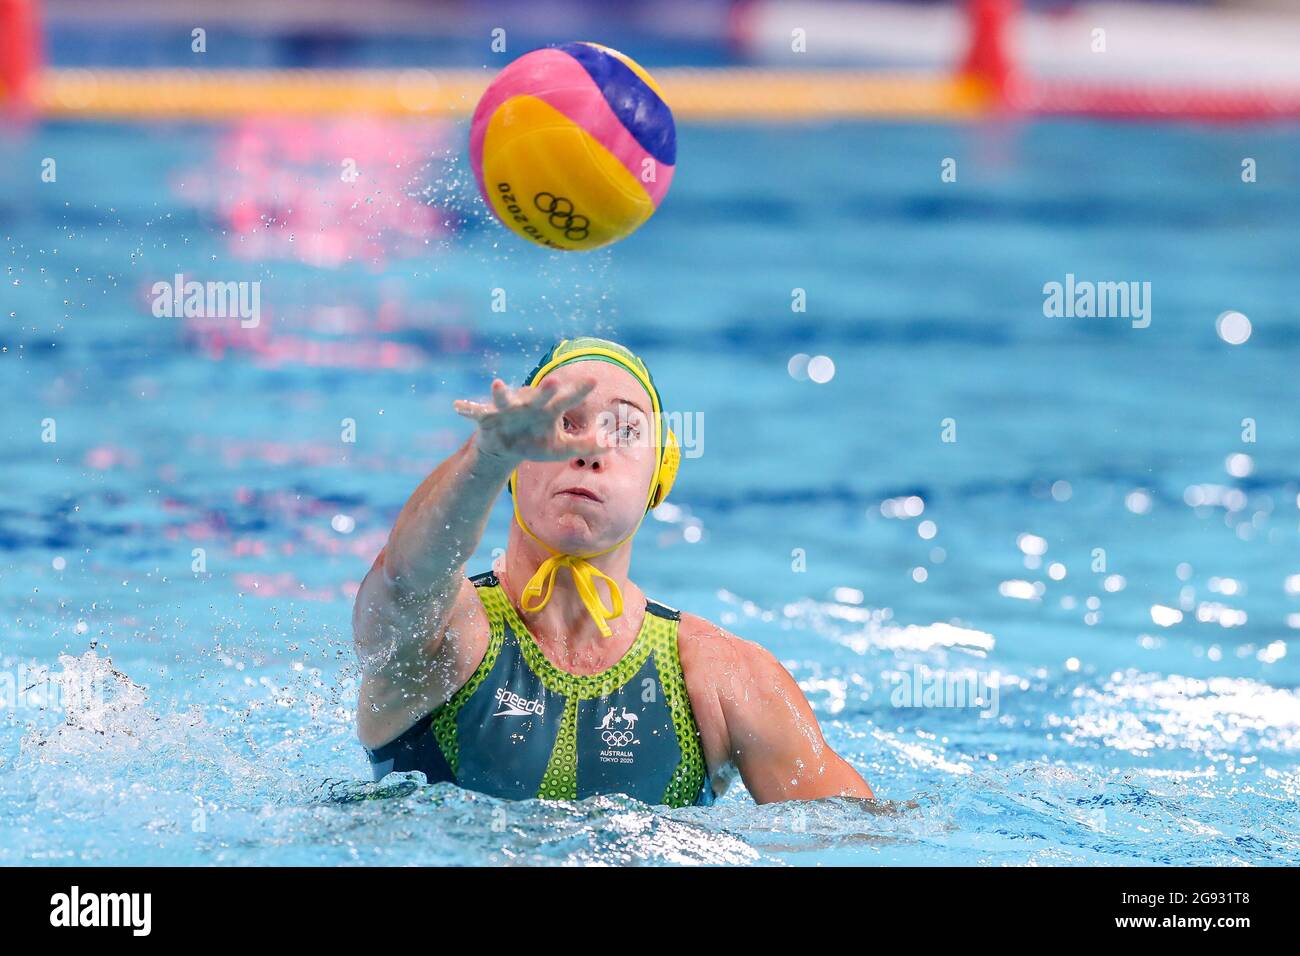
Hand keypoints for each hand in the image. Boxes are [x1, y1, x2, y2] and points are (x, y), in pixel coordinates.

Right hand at [453, 377, 603, 466]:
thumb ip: (585, 445)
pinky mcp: (487, 418)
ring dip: (500, 393)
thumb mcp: (560, 448)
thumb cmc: (536, 441)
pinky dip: (467, 409)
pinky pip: (475, 412)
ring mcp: (507, 410)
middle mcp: (529, 404)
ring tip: (496, 384)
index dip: (579, 391)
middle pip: (540, 396)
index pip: (567, 399)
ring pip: (504, 399)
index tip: (593, 380)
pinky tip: (457, 407)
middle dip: (546, 390)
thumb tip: (612, 445)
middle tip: (555, 382)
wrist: (506, 445)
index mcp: (549, 409)